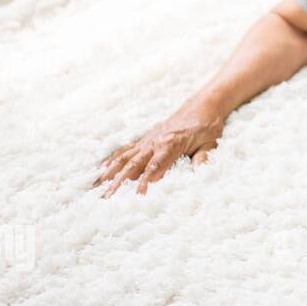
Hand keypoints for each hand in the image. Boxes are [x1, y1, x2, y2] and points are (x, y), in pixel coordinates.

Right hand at [92, 97, 225, 197]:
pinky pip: (124, 151)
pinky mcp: (144, 140)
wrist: (201, 107)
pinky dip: (111, 161)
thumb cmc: (206, 127)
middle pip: (133, 165)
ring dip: (110, 173)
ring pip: (124, 158)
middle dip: (119, 183)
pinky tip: (100, 171)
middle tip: (107, 199)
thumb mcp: (210, 143)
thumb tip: (200, 175)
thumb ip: (203, 159)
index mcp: (171, 144)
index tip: (138, 197)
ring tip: (96, 188)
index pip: (155, 167)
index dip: (146, 182)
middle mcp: (154, 143)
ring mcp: (147, 141)